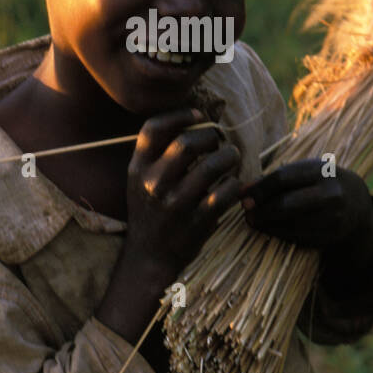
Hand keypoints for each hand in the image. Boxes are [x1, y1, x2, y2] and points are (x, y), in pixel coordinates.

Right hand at [125, 107, 241, 285]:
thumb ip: (159, 153)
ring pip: (211, 165)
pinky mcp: (196, 222)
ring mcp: (175, 204)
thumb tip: (196, 119)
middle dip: (210, 136)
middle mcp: (153, 184)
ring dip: (229, 156)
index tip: (199, 115)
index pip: (153, 128)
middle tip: (218, 141)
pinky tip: (233, 184)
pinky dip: (235, 184)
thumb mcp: (141, 180)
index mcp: (137, 169)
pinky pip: (226, 192)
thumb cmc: (150, 211)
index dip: (179, 114)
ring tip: (232, 157)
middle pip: (186, 143)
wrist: (148, 257)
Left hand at [238, 161, 372, 253]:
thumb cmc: (320, 182)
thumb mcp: (305, 171)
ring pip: (290, 225)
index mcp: (321, 170)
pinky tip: (269, 229)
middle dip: (261, 210)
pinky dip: (279, 233)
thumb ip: (276, 178)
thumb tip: (243, 191)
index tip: (242, 196)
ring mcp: (333, 217)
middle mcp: (330, 194)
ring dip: (267, 225)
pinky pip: (298, 237)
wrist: (356, 202)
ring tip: (254, 221)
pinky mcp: (331, 236)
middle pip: (286, 205)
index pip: (282, 178)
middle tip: (246, 213)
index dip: (259, 189)